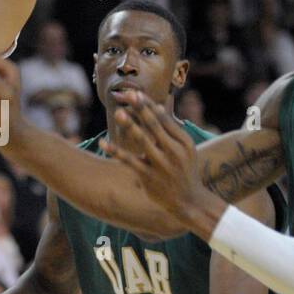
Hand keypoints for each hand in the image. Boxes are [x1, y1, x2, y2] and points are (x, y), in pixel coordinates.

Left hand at [102, 92, 210, 230]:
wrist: (189, 200)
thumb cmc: (184, 169)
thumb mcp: (185, 148)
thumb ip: (171, 129)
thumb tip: (156, 106)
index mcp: (183, 141)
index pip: (163, 118)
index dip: (148, 105)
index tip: (136, 93)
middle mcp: (173, 151)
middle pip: (154, 125)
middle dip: (140, 109)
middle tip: (127, 94)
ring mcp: (161, 164)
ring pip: (142, 141)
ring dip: (129, 125)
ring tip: (118, 113)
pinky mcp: (148, 176)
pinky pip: (129, 161)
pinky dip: (116, 152)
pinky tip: (103, 143)